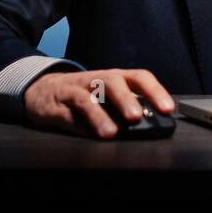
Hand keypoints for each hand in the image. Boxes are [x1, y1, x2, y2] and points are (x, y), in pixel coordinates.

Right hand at [23, 68, 174, 138]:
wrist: (44, 90)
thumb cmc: (85, 95)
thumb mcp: (108, 97)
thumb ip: (127, 108)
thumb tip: (151, 126)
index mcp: (115, 78)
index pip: (139, 77)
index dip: (155, 91)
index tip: (168, 108)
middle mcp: (96, 80)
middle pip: (113, 83)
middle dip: (126, 99)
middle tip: (137, 117)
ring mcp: (75, 91)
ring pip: (87, 99)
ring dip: (100, 115)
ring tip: (111, 132)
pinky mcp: (57, 105)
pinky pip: (68, 114)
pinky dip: (79, 125)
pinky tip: (89, 135)